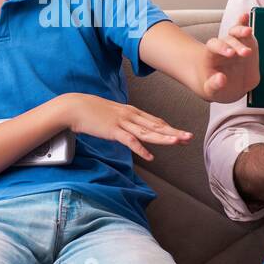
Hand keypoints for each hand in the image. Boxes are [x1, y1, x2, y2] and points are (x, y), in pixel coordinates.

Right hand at [55, 93, 191, 160]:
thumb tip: (131, 129)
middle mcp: (130, 115)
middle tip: (189, 137)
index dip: (170, 127)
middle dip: (173, 132)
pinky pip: (130, 141)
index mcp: (131, 111)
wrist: (74, 107)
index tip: (182, 134)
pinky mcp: (113, 130)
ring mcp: (122, 122)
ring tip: (177, 143)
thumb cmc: (91, 110)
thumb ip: (123, 120)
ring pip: (147, 132)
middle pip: (156, 125)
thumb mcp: (112, 113)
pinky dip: (141, 149)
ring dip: (163, 138)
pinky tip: (150, 157)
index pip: (155, 121)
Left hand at [200, 11, 260, 101]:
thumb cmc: (214, 86)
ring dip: (242, 30)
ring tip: (248, 31)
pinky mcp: (246, 45)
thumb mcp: (211, 90)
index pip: (214, 47)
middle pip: (228, 40)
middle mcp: (223, 47)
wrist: (225, 86)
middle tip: (245, 53)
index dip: (222, 48)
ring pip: (236, 33)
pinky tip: (246, 16)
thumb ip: (214, 85)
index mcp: (212, 56)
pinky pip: (244, 32)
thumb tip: (221, 79)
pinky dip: (244, 23)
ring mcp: (235, 44)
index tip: (230, 53)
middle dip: (237, 45)